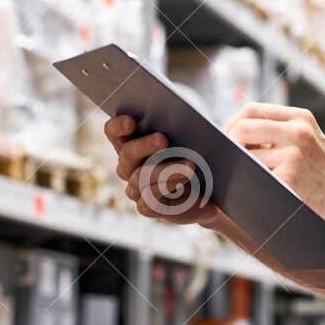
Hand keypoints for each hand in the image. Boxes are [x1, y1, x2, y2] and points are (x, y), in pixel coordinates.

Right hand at [105, 114, 224, 228]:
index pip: (114, 132)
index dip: (118, 126)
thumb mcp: (189, 137)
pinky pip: (149, 198)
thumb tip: (177, 117)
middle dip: (144, 145)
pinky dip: (168, 186)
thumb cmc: (197, 156)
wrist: (210, 191)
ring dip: (166, 169)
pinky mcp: (146, 207)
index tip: (131, 121)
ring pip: (140, 176)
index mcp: (131, 142)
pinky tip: (185, 178)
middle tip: (163, 139)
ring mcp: (135, 188)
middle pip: (127, 153)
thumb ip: (177, 126)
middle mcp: (128, 165)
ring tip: (189, 165)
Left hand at [224, 102, 324, 236]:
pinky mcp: (290, 176)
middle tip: (230, 163)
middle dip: (229, 146)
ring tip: (250, 179)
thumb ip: (278, 133)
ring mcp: (294, 153)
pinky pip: (255, 175)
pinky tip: (261, 191)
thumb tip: (233, 135)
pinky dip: (251, 184)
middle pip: (241, 128)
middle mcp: (299, 130)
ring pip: (245, 154)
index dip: (232, 125)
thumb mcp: (309, 143)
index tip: (229, 143)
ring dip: (241, 168)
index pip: (250, 110)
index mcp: (301, 118)